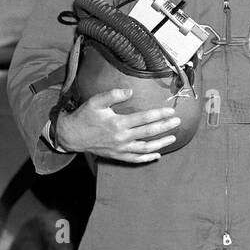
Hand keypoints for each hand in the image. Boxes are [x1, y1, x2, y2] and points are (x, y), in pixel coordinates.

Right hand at [55, 88, 179, 162]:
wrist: (71, 135)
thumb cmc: (84, 116)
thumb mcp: (95, 102)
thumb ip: (112, 94)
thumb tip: (130, 91)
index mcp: (118, 123)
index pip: (144, 118)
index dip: (159, 114)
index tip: (171, 111)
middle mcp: (121, 137)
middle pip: (148, 132)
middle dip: (165, 127)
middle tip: (178, 122)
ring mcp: (120, 148)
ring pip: (145, 148)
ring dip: (161, 144)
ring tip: (173, 138)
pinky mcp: (117, 155)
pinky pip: (135, 159)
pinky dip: (147, 158)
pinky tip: (157, 155)